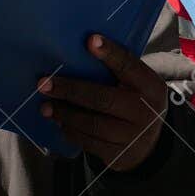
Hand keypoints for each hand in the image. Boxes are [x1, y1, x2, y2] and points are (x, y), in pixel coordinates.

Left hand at [38, 34, 167, 170]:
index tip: (90, 40)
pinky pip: (88, 142)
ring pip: (91, 124)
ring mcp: (131, 136)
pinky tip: (59, 121)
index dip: (110, 54)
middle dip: (70, 90)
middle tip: (44, 84)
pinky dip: (70, 131)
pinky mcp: (117, 155)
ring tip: (46, 107)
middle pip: (102, 98)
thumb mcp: (138, 85)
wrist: (150, 145)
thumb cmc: (135, 102)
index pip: (129, 66)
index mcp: (150, 86)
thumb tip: (78, 53)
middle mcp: (143, 111)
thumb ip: (118, 72)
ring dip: (64, 113)